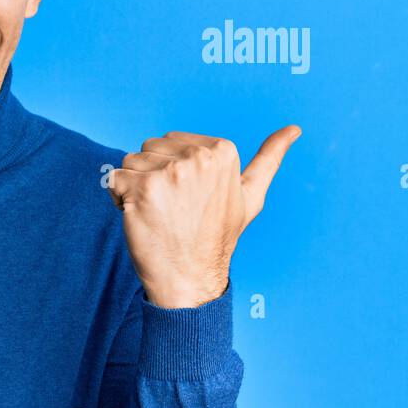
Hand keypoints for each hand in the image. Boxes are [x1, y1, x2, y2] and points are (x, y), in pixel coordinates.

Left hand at [109, 126, 300, 307]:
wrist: (191, 278)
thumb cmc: (217, 237)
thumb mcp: (250, 196)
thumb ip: (269, 160)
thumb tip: (294, 129)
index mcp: (223, 150)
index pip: (170, 142)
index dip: (170, 170)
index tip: (188, 199)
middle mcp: (199, 158)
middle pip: (148, 149)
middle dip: (151, 176)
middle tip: (172, 210)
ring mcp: (171, 173)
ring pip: (130, 163)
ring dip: (133, 188)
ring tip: (157, 214)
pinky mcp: (143, 189)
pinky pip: (112, 180)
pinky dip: (117, 199)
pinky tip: (138, 218)